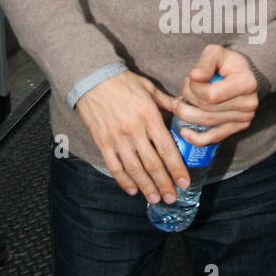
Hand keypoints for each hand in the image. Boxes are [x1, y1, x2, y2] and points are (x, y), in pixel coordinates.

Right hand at [76, 70, 189, 202]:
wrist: (91, 77)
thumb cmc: (122, 81)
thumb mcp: (148, 87)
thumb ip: (166, 101)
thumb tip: (183, 106)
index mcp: (149, 116)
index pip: (167, 148)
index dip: (176, 168)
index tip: (184, 182)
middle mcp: (134, 130)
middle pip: (152, 163)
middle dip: (164, 183)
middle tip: (172, 197)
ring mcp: (117, 138)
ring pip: (134, 169)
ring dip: (146, 186)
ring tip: (155, 198)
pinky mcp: (102, 141)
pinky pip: (114, 165)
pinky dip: (123, 180)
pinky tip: (132, 190)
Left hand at [179, 44, 258, 144]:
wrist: (241, 74)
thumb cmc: (227, 62)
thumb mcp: (216, 52)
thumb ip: (205, 62)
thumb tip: (194, 76)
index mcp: (246, 83)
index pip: (210, 94)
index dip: (193, 87)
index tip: (191, 78)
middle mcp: (249, 103)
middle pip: (207, 109)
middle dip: (187, 99)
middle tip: (181, 92)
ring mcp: (245, 118)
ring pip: (207, 122)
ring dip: (187, 114)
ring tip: (179, 105)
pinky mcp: (238, 127)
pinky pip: (215, 137)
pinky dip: (197, 138)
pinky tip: (184, 133)